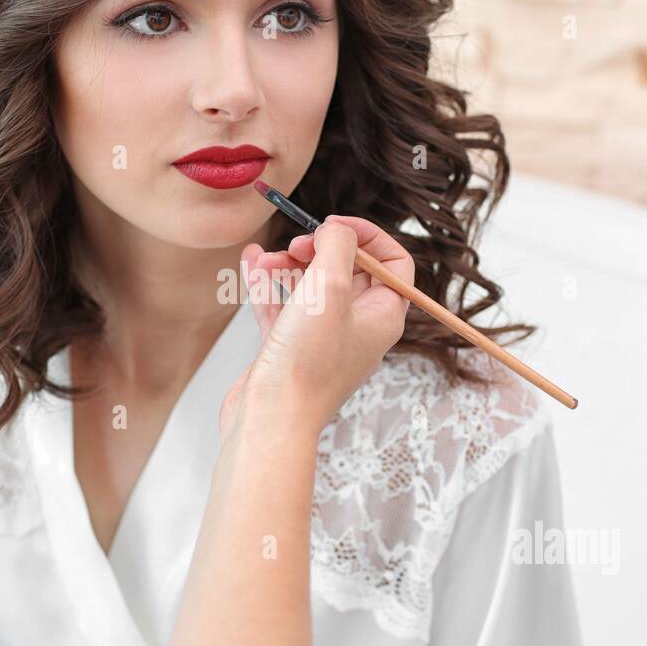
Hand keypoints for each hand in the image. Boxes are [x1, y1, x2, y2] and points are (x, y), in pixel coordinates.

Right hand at [219, 216, 413, 440]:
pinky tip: (253, 263)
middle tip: (297, 244)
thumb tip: (335, 230)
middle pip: (349, 271)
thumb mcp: (329, 287)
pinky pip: (284, 307)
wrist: (270, 420)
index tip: (333, 225)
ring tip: (268, 256)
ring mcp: (323, 341)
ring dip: (290, 265)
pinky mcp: (290, 350)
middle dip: (321, 248)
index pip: (393, 263)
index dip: (368, 236)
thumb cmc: (306, 363)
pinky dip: (270, 284)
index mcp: (383, 317)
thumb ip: (338, 246)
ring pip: (312, 287)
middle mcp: (358, 329)